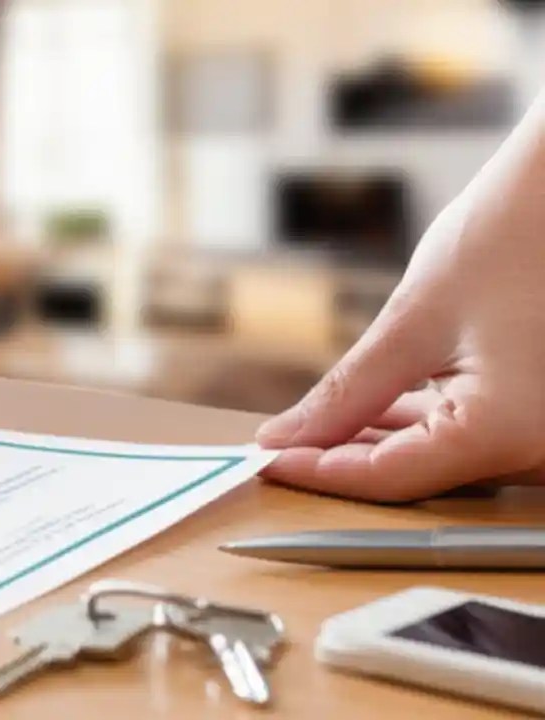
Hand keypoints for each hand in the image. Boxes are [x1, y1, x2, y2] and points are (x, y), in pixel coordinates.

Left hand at [256, 102, 544, 501]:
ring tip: (310, 429)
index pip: (391, 480)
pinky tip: (369, 413)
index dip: (317, 473)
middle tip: (276, 448)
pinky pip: (475, 436)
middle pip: (420, 477)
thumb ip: (348, 393)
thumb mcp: (414, 319)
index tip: (262, 462)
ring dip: (379, 445)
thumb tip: (287, 438)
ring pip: (445, 460)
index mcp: (511, 433)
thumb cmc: (515, 234)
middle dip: (344, 460)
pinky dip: (421, 427)